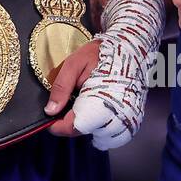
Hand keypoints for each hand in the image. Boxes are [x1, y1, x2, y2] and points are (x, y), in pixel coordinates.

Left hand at [44, 0, 164, 149]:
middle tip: (64, 106)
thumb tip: (50, 111)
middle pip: (84, 132)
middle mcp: (114, 115)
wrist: (129, 47)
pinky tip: (93, 107)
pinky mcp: (131, 118)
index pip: (73, 127)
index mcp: (98, 102)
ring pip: (97, 133)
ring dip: (84, 123)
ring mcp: (125, 118)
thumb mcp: (74, 64)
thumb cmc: (99, 53)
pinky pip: (111, 130)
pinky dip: (98, 123)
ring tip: (79, 104)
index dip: (57, 126)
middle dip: (70, 123)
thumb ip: (61, 87)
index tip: (49, 119)